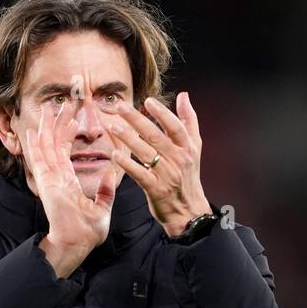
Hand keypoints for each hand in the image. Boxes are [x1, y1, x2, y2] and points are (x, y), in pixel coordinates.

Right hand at [22, 98, 122, 278]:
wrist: (78, 243)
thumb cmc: (88, 232)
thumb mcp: (102, 208)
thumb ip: (105, 192)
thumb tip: (111, 175)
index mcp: (68, 182)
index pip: (65, 151)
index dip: (67, 133)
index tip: (72, 116)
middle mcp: (56, 177)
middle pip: (54, 144)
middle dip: (57, 122)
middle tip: (61, 103)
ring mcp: (50, 179)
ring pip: (46, 147)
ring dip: (47, 127)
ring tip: (48, 108)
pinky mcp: (47, 183)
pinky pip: (39, 160)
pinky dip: (35, 145)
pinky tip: (32, 131)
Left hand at [104, 92, 210, 236]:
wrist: (189, 211)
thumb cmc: (188, 177)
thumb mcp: (194, 148)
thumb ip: (189, 120)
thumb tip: (183, 96)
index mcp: (187, 148)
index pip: (175, 126)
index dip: (161, 113)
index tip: (147, 101)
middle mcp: (178, 159)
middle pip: (156, 136)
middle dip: (136, 120)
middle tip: (120, 107)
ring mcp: (167, 175)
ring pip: (145, 152)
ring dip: (127, 138)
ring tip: (112, 125)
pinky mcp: (156, 189)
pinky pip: (140, 174)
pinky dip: (127, 164)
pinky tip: (115, 155)